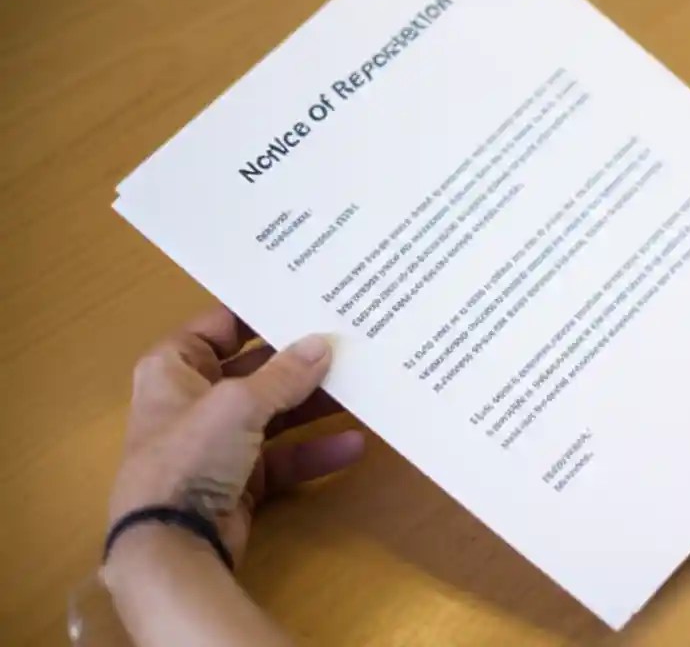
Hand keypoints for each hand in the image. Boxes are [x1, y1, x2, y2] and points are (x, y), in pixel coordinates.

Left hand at [108, 306, 364, 565]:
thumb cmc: (190, 454)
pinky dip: (314, 450)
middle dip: (300, 362)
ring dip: (314, 404)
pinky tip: (353, 443)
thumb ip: (284, 374)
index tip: (307, 301)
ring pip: (275, 413)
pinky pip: (284, 456)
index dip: (260, 314)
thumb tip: (323, 344)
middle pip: (255, 370)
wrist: (172, 542)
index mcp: (174, 368)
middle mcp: (195, 400)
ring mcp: (219, 442)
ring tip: (362, 389)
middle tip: (348, 343)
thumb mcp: (238, 403)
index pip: (219, 326)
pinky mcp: (241, 479)